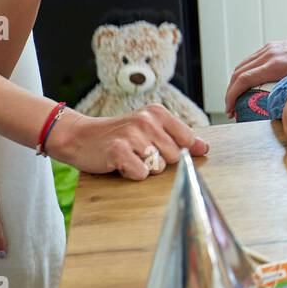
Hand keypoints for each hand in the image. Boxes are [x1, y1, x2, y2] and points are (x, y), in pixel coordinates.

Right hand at [44, 103, 208, 180]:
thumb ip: (179, 137)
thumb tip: (205, 148)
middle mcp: (147, 120)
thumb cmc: (120, 135)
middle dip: (159, 161)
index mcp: (158, 113)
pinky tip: (120, 164)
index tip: (160, 148)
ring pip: (158, 167)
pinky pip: (141, 174)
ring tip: (130, 157)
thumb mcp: (151, 129)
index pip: (188, 140)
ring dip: (145, 168)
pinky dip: (131, 174)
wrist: (81, 137)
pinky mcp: (118, 150)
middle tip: (139, 152)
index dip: (178, 151)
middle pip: (175, 157)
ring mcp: (132, 134)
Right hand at [224, 38, 286, 116]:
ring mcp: (267, 49)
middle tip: (231, 109)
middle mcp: (268, 54)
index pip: (244, 79)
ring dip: (234, 83)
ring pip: (241, 66)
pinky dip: (243, 73)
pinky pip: (250, 60)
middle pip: (238, 73)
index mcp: (274, 65)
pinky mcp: (269, 47)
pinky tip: (245, 83)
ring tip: (235, 98)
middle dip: (230, 92)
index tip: (230, 109)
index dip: (232, 95)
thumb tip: (276, 109)